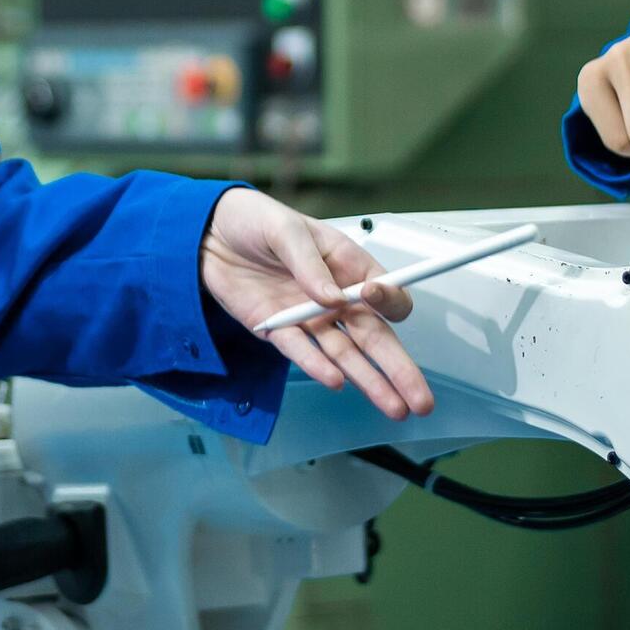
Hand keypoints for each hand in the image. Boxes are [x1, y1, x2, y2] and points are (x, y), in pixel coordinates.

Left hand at [199, 186, 433, 419]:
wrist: (208, 233)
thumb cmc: (256, 221)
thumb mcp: (286, 230)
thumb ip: (309, 264)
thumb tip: (333, 298)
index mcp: (347, 267)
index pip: (384, 294)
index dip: (386, 299)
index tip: (372, 294)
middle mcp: (334, 299)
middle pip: (374, 338)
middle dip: (399, 369)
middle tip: (421, 399)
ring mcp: (308, 318)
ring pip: (345, 356)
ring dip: (369, 382)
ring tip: (394, 408)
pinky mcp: (278, 331)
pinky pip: (300, 352)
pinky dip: (316, 366)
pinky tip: (336, 381)